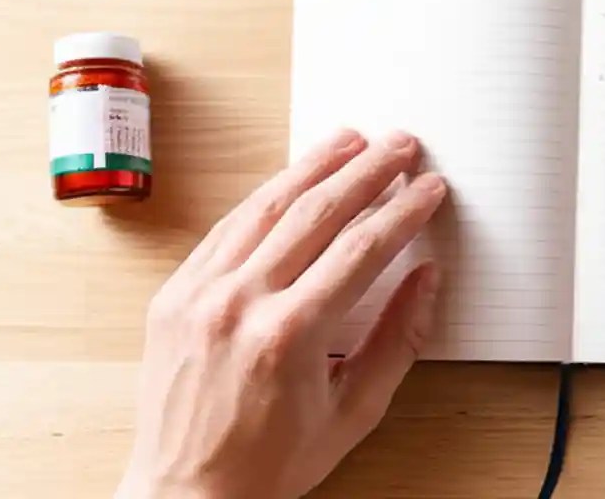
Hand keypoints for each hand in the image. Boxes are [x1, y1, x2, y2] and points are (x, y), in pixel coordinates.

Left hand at [116, 129, 446, 498]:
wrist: (187, 493)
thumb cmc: (272, 461)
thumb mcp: (355, 411)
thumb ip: (397, 340)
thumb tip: (426, 278)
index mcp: (290, 336)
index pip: (362, 249)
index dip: (403, 212)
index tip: (429, 188)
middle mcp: (240, 303)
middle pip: (317, 213)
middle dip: (367, 171)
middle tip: (400, 145)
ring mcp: (200, 293)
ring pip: (267, 207)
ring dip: (314, 166)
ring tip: (350, 140)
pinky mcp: (175, 293)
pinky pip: (226, 228)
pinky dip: (265, 197)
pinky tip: (292, 177)